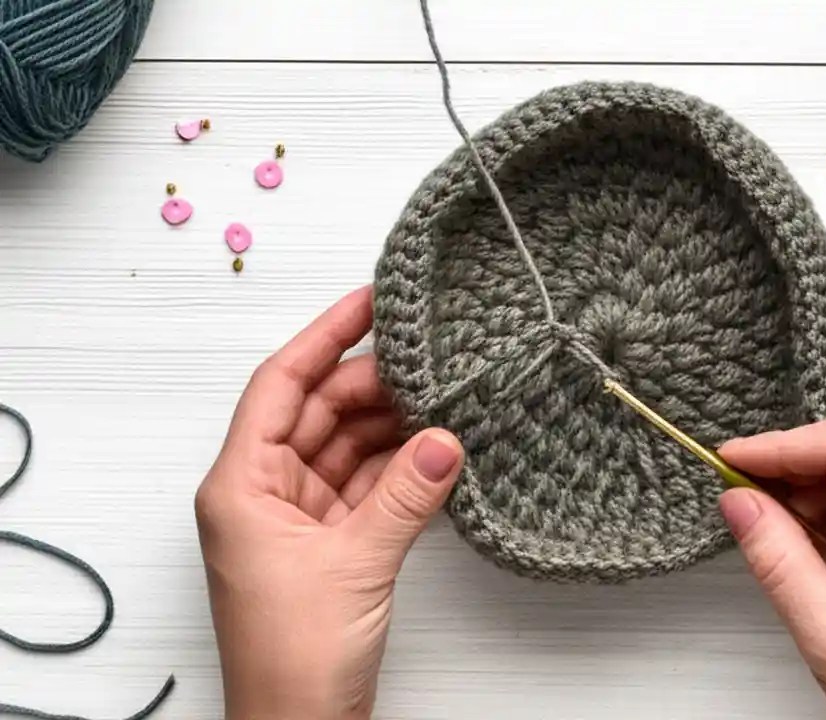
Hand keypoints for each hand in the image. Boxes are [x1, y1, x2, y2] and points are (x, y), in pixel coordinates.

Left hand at [195, 287, 463, 719]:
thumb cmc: (292, 660)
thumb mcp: (356, 562)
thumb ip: (406, 493)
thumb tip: (446, 437)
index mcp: (240, 485)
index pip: (280, 386)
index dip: (323, 337)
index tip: (367, 303)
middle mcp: (263, 494)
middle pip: (318, 412)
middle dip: (371, 385)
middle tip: (429, 360)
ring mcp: (298, 519)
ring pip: (346, 448)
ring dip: (392, 428)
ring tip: (443, 399)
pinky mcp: (330, 544)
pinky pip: (366, 485)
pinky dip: (400, 469)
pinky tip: (435, 450)